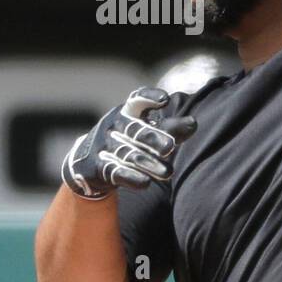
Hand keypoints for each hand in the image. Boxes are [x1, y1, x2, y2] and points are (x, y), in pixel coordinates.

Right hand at [60, 87, 195, 200]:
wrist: (89, 161)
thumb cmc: (129, 140)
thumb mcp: (148, 131)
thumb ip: (171, 129)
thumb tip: (193, 123)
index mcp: (128, 111)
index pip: (137, 100)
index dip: (149, 98)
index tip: (165, 99)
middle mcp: (114, 125)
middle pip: (135, 131)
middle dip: (153, 138)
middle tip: (170, 148)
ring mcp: (104, 145)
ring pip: (128, 154)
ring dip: (149, 164)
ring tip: (168, 173)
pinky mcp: (97, 166)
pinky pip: (115, 171)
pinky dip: (131, 177)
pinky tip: (145, 183)